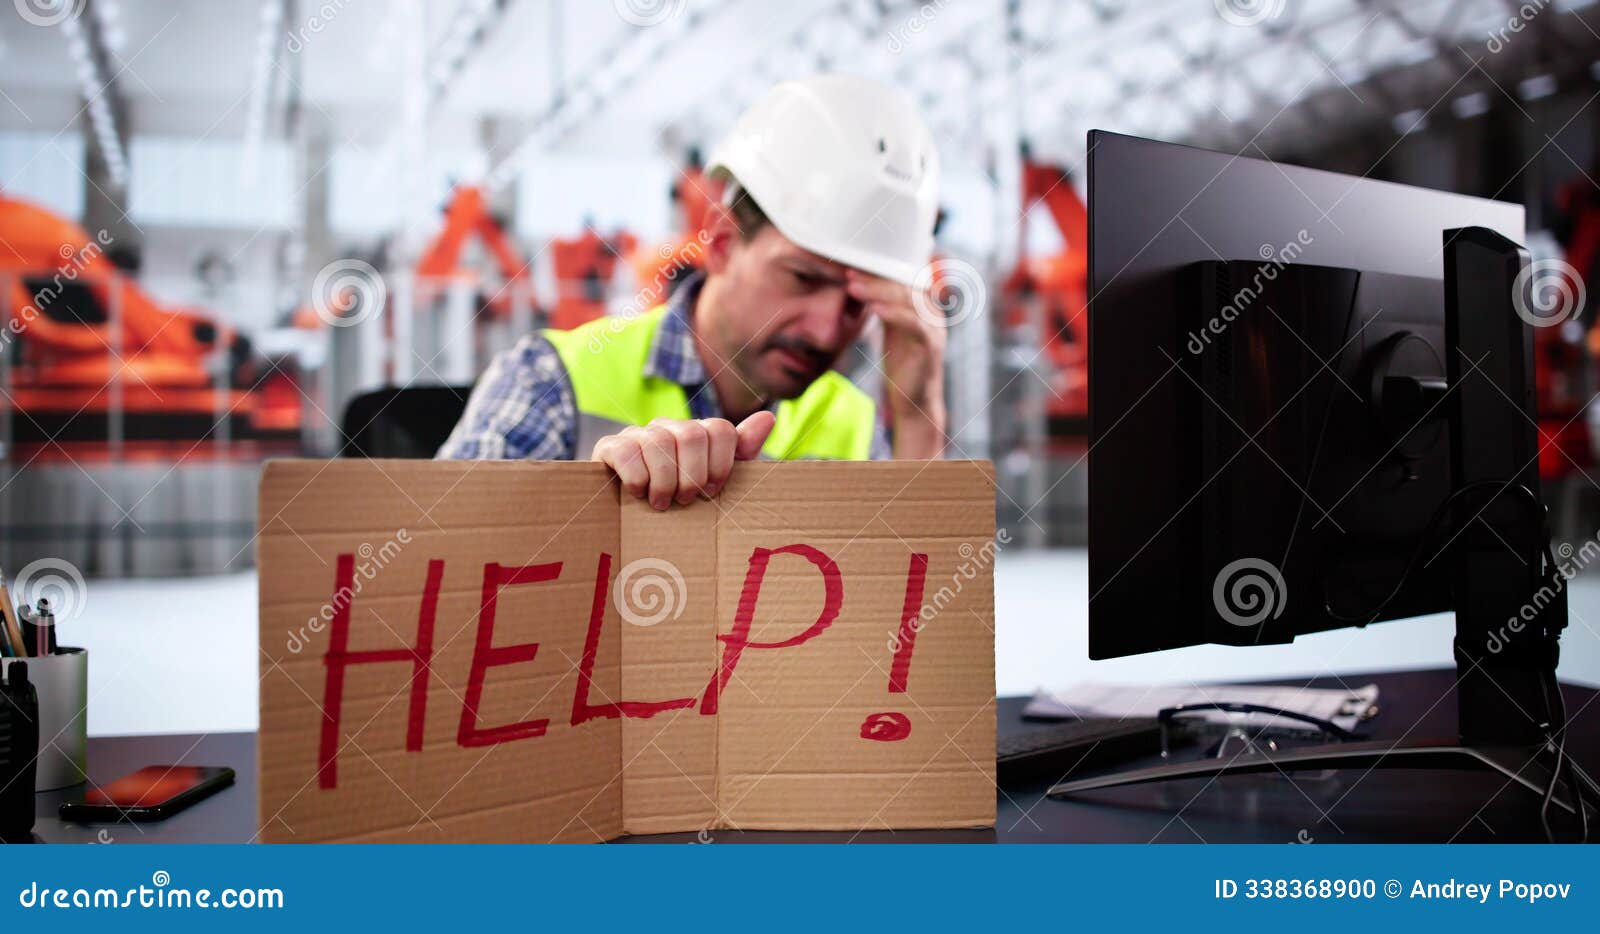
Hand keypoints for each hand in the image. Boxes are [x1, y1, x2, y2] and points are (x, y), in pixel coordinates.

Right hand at [591, 411, 774, 509]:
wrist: (626, 517)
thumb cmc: (678, 501)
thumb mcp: (713, 482)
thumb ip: (741, 452)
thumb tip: (768, 416)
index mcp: (696, 434)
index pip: (720, 430)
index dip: (721, 464)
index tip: (712, 491)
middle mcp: (668, 428)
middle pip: (692, 434)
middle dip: (693, 475)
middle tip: (685, 500)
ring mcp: (637, 434)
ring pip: (659, 442)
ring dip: (664, 480)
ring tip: (662, 503)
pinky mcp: (609, 447)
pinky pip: (626, 450)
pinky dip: (637, 477)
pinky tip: (638, 493)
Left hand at [845, 269, 947, 457]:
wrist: (914, 401)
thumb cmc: (902, 363)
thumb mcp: (893, 328)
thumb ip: (886, 305)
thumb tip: (862, 281)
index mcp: (925, 304)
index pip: (905, 275)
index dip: (882, 266)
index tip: (854, 261)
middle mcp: (933, 311)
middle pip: (906, 283)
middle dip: (876, 275)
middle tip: (849, 271)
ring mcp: (934, 328)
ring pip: (908, 300)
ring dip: (879, 291)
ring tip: (853, 286)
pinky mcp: (930, 347)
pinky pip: (913, 324)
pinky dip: (893, 314)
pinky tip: (873, 309)